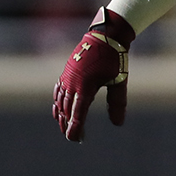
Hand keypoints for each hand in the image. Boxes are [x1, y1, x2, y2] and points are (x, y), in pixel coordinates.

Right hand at [53, 7, 134, 141]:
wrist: (104, 36)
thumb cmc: (113, 59)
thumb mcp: (119, 81)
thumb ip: (117, 103)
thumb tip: (117, 124)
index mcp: (86, 87)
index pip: (78, 113)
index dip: (75, 127)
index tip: (75, 139)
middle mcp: (72, 83)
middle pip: (66, 109)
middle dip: (69, 125)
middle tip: (75, 138)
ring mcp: (67, 77)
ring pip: (60, 101)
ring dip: (61, 116)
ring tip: (65, 127)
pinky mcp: (66, 72)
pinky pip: (58, 91)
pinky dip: (57, 102)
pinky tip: (58, 110)